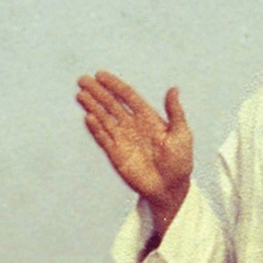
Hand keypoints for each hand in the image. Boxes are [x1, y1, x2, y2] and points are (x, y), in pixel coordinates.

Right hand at [77, 71, 193, 234]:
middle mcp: (132, 125)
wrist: (170, 188)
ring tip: (81, 95)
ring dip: (92, 106)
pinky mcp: (116, 154)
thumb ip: (175, 112)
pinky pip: (103, 138)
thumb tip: (173, 89)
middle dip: (97, 92)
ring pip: (104, 118)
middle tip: (82, 80)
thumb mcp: (182, 135)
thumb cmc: (180, 161)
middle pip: (111, 104)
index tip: (100, 75)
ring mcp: (123, 139)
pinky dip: (96, 128)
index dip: (114, 85)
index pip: (127, 96)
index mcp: (148, 117)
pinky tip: (88, 117)